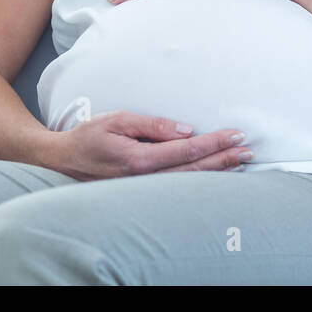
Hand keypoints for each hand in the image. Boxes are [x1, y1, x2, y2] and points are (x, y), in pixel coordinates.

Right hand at [44, 111, 251, 180]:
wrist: (63, 160)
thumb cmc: (89, 136)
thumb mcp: (117, 120)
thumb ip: (153, 125)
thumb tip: (186, 130)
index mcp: (140, 159)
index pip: (187, 150)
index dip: (214, 142)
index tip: (235, 135)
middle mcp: (145, 179)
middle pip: (194, 169)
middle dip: (223, 159)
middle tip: (248, 150)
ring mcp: (144, 189)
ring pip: (189, 182)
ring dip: (216, 171)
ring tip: (240, 162)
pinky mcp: (143, 192)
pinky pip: (178, 186)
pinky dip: (200, 180)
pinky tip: (214, 174)